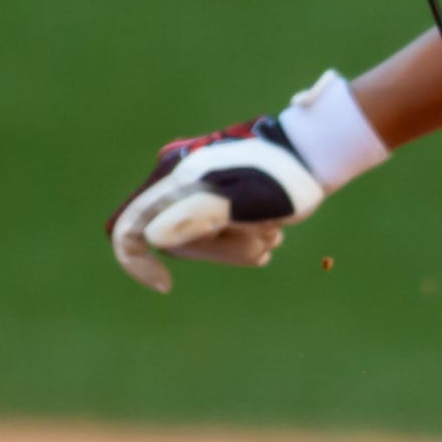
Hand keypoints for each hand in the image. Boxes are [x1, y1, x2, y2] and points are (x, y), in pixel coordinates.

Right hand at [107, 71, 387, 293]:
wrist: (313, 156)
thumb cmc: (282, 176)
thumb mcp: (243, 200)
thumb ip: (197, 217)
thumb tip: (152, 239)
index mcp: (172, 181)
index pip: (128, 228)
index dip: (136, 262)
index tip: (166, 286)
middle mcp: (177, 187)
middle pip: (174, 244)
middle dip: (218, 250)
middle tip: (260, 234)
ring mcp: (197, 195)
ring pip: (202, 246)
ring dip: (238, 247)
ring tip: (272, 228)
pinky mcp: (218, 204)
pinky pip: (221, 241)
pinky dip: (247, 242)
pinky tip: (272, 228)